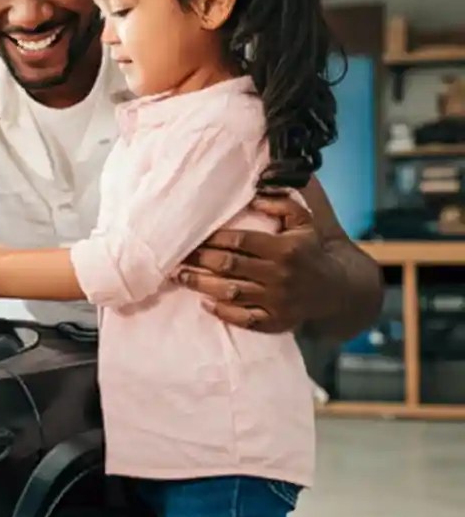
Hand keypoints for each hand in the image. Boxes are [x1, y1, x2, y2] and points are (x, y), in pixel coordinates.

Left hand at [175, 191, 339, 332]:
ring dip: (201, 284)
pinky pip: (246, 319)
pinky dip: (224, 313)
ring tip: (179, 276)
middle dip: (199, 260)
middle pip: (229, 266)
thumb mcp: (305, 221)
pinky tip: (205, 303)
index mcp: (285, 248)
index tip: (192, 236)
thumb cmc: (313, 250)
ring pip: (231, 292)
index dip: (213, 239)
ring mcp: (277, 300)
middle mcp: (279, 275)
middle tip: (176, 256)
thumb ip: (281, 204)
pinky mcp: (277, 321)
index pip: (240, 241)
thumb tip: (255, 196)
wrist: (340, 288)